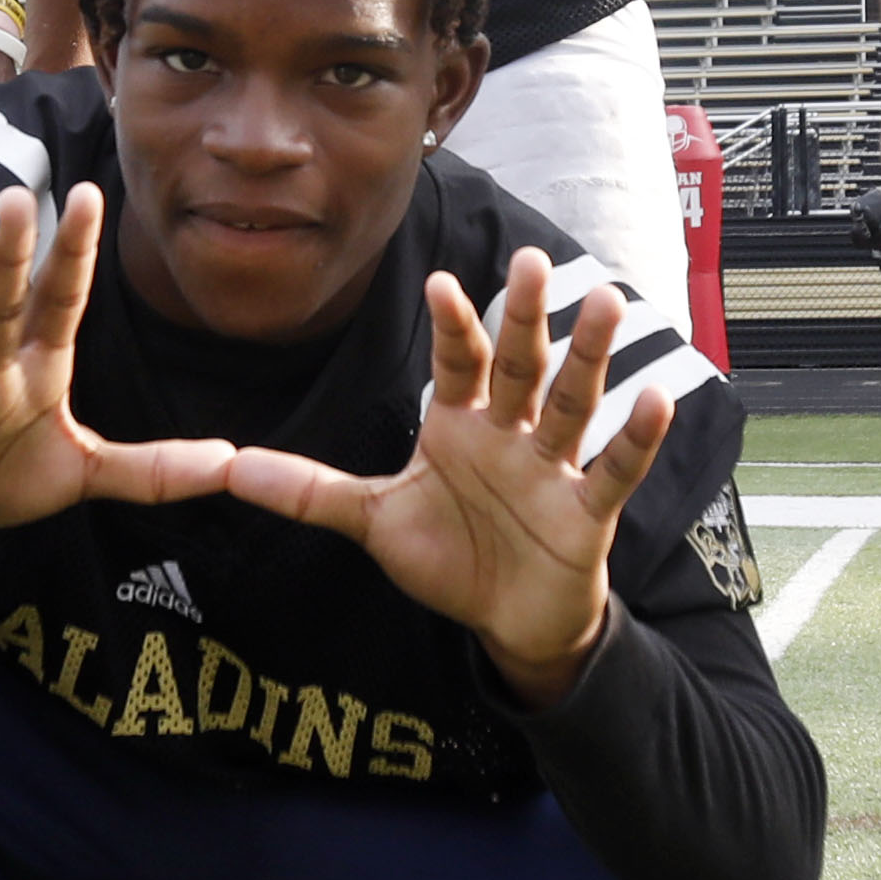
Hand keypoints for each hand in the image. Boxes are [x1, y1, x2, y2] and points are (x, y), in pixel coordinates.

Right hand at [0, 188, 234, 587]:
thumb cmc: (1, 476)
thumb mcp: (85, 472)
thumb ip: (154, 468)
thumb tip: (231, 462)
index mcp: (33, 368)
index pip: (59, 301)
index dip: (74, 254)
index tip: (91, 193)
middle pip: (0, 306)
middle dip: (12, 255)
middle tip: (19, 194)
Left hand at [223, 247, 669, 700]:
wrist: (509, 620)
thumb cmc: (450, 555)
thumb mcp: (373, 521)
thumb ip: (307, 490)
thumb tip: (224, 467)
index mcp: (459, 424)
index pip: (454, 363)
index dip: (450, 325)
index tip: (438, 278)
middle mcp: (510, 433)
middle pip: (518, 366)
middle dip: (523, 316)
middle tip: (533, 258)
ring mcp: (554, 469)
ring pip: (572, 404)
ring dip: (590, 357)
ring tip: (607, 301)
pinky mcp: (589, 513)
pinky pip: (614, 470)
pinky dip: (636, 438)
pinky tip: (656, 398)